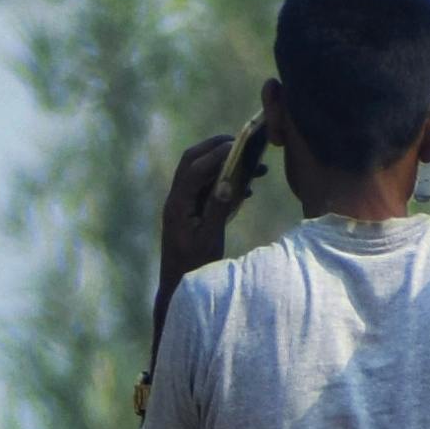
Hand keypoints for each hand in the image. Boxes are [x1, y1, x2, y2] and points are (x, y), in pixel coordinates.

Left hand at [158, 122, 259, 284]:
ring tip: (252, 165)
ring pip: (200, 173)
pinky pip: (206, 188)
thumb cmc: (193, 268)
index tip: (238, 144)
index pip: (193, 170)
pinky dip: (224, 182)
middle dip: (214, 148)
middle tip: (240, 142)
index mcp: (178, 206)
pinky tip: (246, 188)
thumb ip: (217, 211)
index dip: (214, 154)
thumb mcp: (208, 241)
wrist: (178, 286)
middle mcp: (176, 200)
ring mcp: (182, 205)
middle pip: (191, 161)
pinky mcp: (190, 211)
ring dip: (223, 164)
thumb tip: (226, 182)